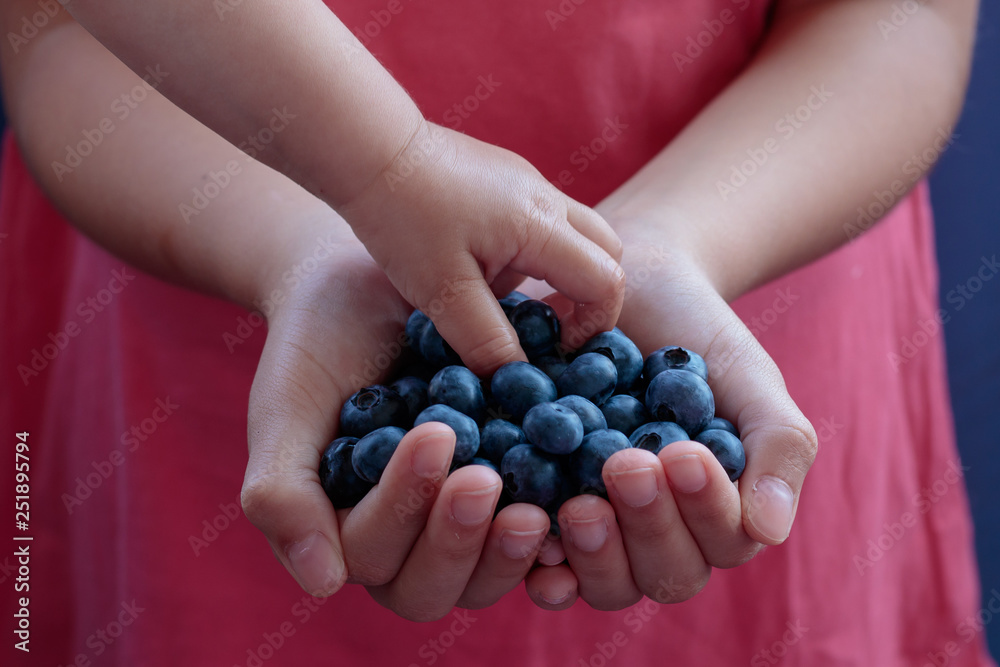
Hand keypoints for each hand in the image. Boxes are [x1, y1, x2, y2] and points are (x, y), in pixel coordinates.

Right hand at [239, 233, 550, 619]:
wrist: (374, 290)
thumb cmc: (319, 344)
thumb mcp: (287, 406)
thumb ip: (283, 488)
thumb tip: (322, 583)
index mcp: (351, 532)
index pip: (373, 552)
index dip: (402, 508)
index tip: (435, 436)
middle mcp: (411, 542)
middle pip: (435, 586)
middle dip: (460, 541)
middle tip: (486, 482)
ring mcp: (467, 525)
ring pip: (491, 573)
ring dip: (514, 550)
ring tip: (544, 504)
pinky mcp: (517, 494)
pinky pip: (544, 528)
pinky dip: (565, 524)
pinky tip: (586, 488)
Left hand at [341, 122, 625, 375]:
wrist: (368, 150)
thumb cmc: (403, 219)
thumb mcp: (442, 292)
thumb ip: (485, 339)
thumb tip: (515, 380)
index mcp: (543, 225)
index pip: (606, 281)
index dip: (593, 326)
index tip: (557, 351)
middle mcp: (547, 197)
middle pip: (606, 252)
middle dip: (589, 298)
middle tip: (548, 330)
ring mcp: (527, 182)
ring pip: (573, 235)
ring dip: (554, 276)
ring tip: (498, 300)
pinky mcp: (503, 177)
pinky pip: (539, 221)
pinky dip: (528, 254)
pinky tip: (476, 268)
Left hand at [522, 222, 817, 610]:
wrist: (625, 288)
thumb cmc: (697, 334)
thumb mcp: (748, 377)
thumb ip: (777, 444)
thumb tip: (771, 531)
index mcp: (721, 513)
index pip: (724, 541)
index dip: (706, 510)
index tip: (683, 454)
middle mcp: (663, 538)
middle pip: (666, 573)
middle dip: (649, 526)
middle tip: (626, 466)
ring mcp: (604, 534)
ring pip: (609, 583)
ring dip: (596, 554)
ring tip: (579, 504)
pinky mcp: (544, 516)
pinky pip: (538, 563)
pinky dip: (532, 559)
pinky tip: (527, 531)